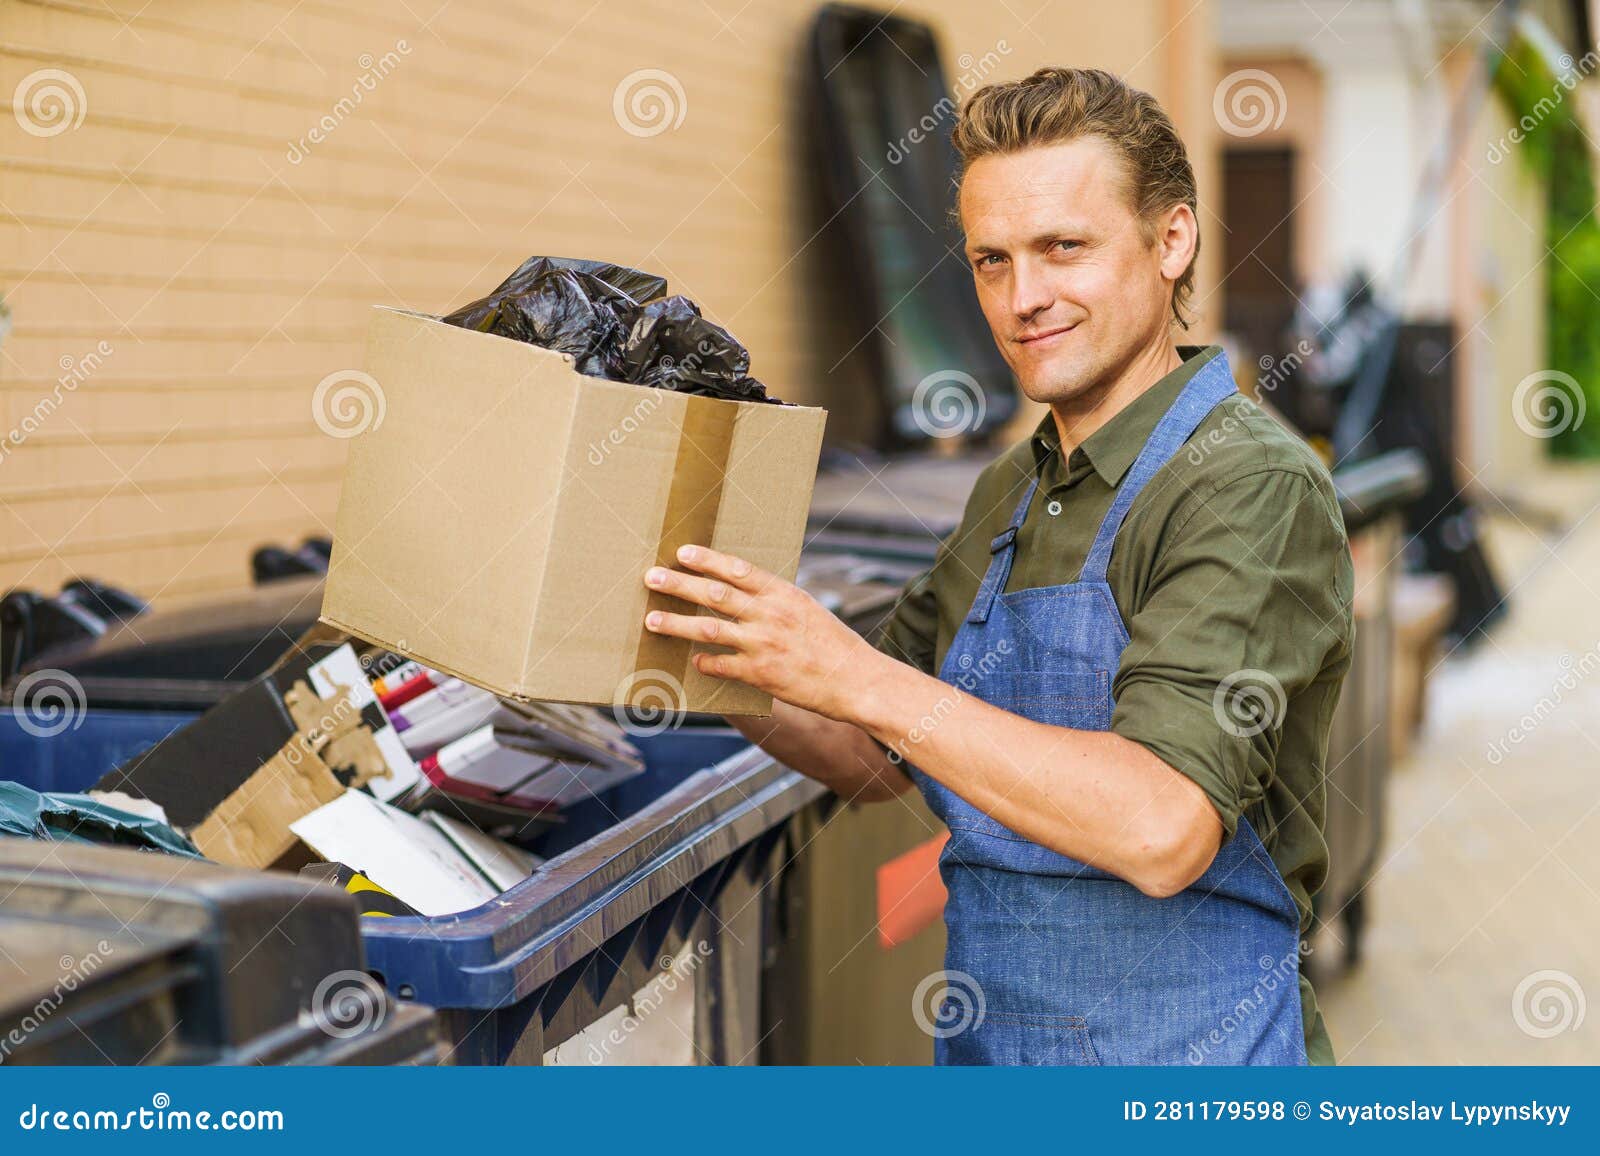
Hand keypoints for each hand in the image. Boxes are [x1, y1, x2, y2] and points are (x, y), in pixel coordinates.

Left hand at [642, 544, 882, 721]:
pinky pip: (721, 665)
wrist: (856, 680)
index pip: (737, 569)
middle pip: (714, 594)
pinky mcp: (760, 674)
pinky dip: (702, 662)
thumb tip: (742, 590)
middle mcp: (770, 615)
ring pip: (708, 628)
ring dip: (676, 623)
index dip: (706, 559)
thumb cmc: (834, 644)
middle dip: (679, 584)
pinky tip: (691, 661)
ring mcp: (763, 644)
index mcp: (783, 594)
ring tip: (652, 620)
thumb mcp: (807, 609)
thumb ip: (774, 599)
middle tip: (652, 577)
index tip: (682, 552)